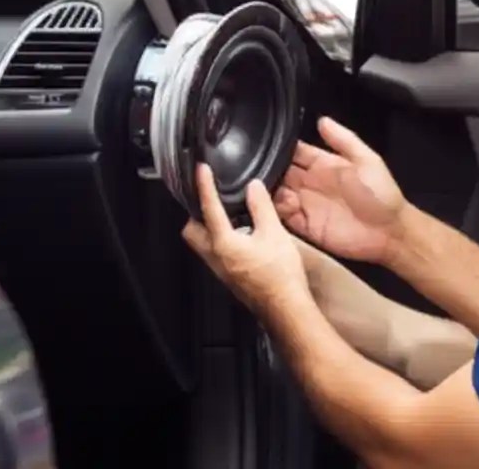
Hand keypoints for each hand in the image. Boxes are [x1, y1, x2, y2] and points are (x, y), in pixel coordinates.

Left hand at [183, 163, 308, 317]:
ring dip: (209, 227)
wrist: (286, 308)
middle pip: (192, 231)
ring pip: (203, 244)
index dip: (204, 186)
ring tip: (228, 215)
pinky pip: (217, 254)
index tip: (201, 171)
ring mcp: (221, 270)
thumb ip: (262, 207)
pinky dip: (222, 240)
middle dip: (196, 214)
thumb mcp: (275, 233)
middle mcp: (216, 257)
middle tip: (208, 199)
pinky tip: (242, 237)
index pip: (208, 208)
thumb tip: (254, 187)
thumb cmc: (280, 275)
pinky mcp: (230, 278)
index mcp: (223, 243)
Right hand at [274, 117, 408, 264]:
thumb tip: (321, 120)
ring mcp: (307, 205)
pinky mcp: (306, 227)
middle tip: (252, 167)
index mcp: (324, 165)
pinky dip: (275, 211)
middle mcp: (312, 183)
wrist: (389, 232)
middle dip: (267, 170)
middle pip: (281, 173)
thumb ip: (344, 140)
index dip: (279, 149)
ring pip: (277, 194)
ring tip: (262, 187)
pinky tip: (276, 204)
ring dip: (268, 191)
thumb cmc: (381, 194)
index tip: (261, 144)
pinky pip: (283, 217)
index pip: (295, 153)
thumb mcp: (366, 160)